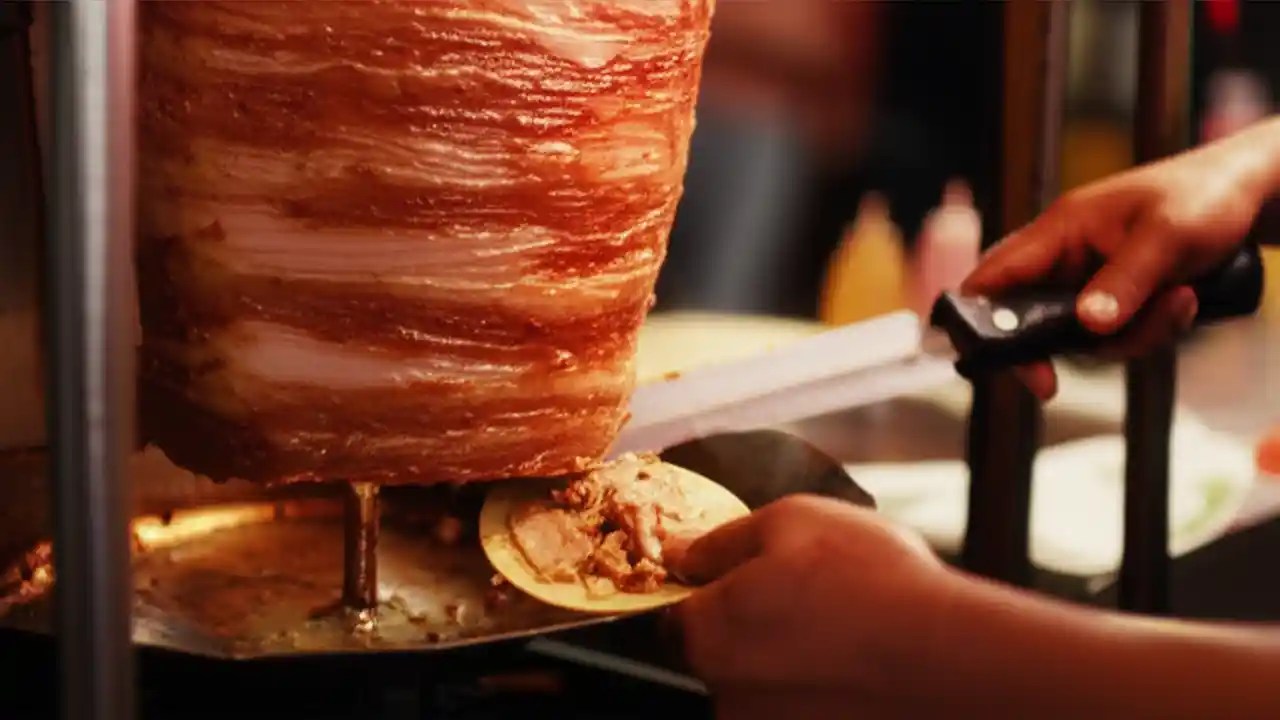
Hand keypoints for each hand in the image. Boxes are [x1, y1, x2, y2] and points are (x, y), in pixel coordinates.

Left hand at [668, 495, 956, 717]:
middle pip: (720, 652)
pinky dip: (821, 689)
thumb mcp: (788, 521)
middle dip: (755, 626)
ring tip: (845, 635)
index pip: (675, 613)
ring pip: (764, 683)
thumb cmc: (868, 582)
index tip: (747, 575)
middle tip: (812, 598)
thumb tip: (682, 553)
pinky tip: (856, 667)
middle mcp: (724, 693)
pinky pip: (801, 703)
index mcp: (706, 633)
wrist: (946, 657)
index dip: (708, 587)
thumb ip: (720, 542)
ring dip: (790, 661)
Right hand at [962, 121, 1279, 399]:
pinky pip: (1118, 336)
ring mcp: (1093, 281)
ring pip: (1082, 337)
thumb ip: (1124, 281)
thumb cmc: (1205, 194)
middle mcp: (1067, 258)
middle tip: (1049, 383)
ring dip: (1129, 337)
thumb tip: (1088, 326)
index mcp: (1060, 229)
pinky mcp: (1121, 299)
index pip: (993, 276)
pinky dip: (1151, 332)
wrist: (1252, 193)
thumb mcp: (1167, 236)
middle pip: (1028, 319)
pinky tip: (1185, 303)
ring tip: (1179, 303)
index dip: (974, 318)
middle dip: (1052, 350)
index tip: (988, 357)